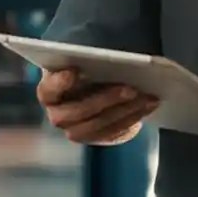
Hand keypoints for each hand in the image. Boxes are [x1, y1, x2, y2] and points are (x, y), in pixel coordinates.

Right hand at [37, 69, 158, 144]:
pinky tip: (149, 104)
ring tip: (146, 97)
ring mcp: (76, 130)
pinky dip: (133, 118)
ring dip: (124, 111)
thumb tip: (112, 58)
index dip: (58, 83)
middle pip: (76, 113)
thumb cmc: (88, 66)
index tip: (74, 71)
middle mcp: (58, 115)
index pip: (48, 90)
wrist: (95, 84)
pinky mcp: (97, 137)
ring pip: (97, 127)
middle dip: (105, 100)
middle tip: (130, 88)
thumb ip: (91, 59)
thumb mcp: (86, 60)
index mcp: (49, 91)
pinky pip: (113, 133)